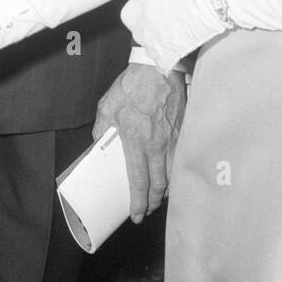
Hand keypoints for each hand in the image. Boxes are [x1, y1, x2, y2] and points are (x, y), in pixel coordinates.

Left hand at [93, 63, 185, 219]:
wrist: (158, 67)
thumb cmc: (132, 85)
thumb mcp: (107, 105)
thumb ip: (101, 128)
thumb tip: (98, 143)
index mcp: (135, 141)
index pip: (138, 181)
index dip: (138, 202)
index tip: (136, 215)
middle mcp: (156, 145)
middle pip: (159, 184)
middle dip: (154, 202)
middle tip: (149, 210)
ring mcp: (173, 139)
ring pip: (173, 174)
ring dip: (167, 190)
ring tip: (161, 197)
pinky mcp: (183, 131)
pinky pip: (182, 158)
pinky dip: (178, 172)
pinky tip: (174, 175)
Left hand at [123, 0, 226, 71]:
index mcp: (142, 0)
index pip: (128, 15)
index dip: (138, 17)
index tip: (147, 17)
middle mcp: (144, 21)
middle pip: (137, 33)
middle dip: (146, 32)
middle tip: (162, 28)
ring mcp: (156, 39)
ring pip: (148, 50)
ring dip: (157, 47)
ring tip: (173, 41)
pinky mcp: (170, 53)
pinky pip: (161, 64)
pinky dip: (166, 63)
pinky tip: (175, 58)